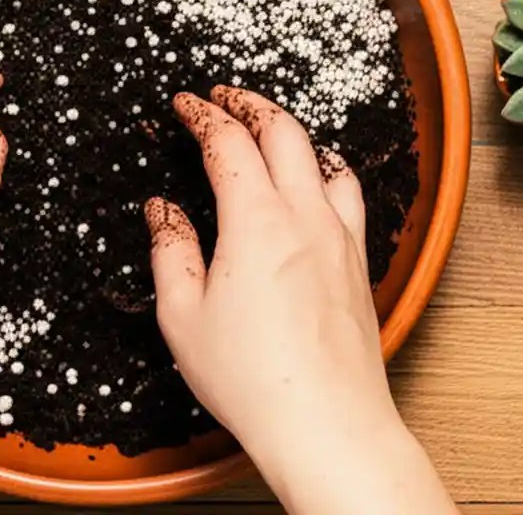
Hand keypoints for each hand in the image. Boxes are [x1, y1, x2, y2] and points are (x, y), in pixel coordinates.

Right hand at [146, 85, 455, 514]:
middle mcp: (306, 217)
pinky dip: (326, 169)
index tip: (184, 104)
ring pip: (324, 156)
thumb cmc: (252, 378)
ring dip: (292, 132)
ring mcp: (341, 238)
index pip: (229, 141)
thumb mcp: (183, 315)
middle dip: (249, 104)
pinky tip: (317, 183)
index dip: (203, 114)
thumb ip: (170, 250)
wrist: (328, 423)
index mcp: (256, 221)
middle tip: (223, 98)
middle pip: (284, 131)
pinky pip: (349, 193)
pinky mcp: (360, 264)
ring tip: (269, 131)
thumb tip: (162, 210)